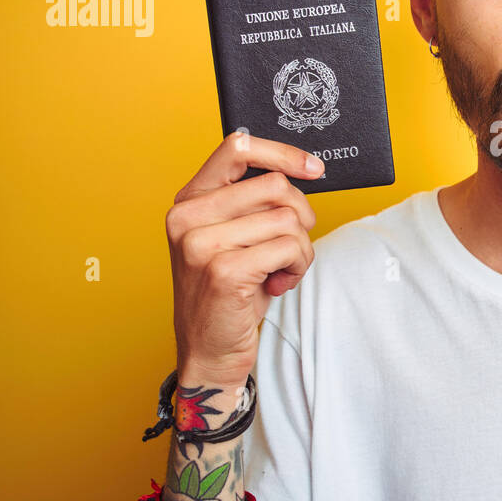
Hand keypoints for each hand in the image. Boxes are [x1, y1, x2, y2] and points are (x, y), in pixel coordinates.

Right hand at [165, 131, 323, 383]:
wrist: (209, 352)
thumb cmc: (230, 293)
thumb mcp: (233, 238)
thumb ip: (253, 203)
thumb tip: (302, 171)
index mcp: (189, 201)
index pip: (236, 148)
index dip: (282, 153)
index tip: (313, 169)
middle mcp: (187, 217)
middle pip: (274, 186)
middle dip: (300, 217)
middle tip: (290, 247)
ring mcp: (201, 244)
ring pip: (288, 219)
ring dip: (300, 248)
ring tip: (280, 270)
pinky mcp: (223, 271)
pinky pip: (289, 248)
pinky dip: (297, 267)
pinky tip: (278, 284)